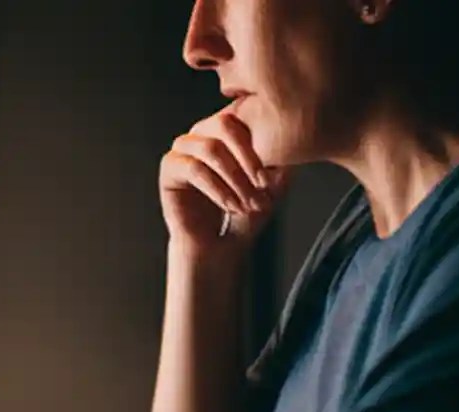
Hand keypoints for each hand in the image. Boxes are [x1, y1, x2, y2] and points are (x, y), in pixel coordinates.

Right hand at [159, 104, 288, 256]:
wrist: (217, 248)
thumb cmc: (244, 216)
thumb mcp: (271, 187)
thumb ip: (280, 164)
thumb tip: (289, 146)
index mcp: (228, 130)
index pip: (245, 116)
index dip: (261, 142)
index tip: (273, 176)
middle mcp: (203, 133)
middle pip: (225, 124)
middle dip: (248, 157)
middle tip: (262, 185)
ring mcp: (184, 148)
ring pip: (211, 148)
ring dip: (234, 178)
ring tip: (248, 202)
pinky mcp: (169, 167)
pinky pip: (194, 169)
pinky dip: (217, 189)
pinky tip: (230, 206)